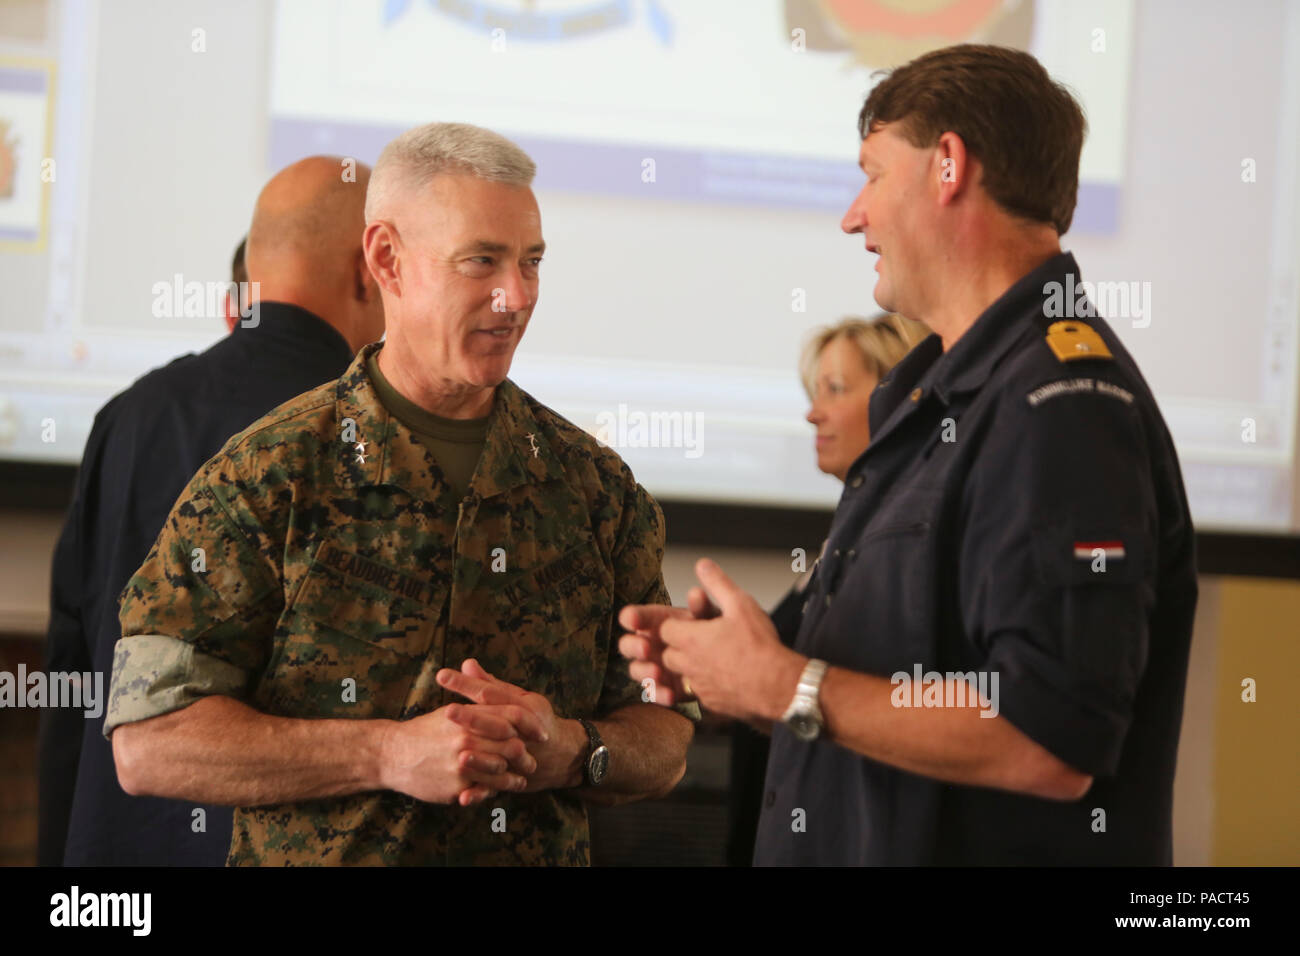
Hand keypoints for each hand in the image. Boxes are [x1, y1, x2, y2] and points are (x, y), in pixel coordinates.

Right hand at [379, 701, 539, 805]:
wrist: (392, 754)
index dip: (532, 725)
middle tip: (534, 759)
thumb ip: (476, 703)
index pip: (513, 716)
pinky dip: (498, 789)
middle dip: (527, 754)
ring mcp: (463, 763)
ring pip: (503, 770)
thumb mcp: (450, 712)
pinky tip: (503, 789)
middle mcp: (468, 737)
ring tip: (523, 777)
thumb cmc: (424, 731)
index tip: (543, 734)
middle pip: (513, 745)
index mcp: (469, 715)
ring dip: (517, 775)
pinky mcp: (457, 785)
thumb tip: (497, 691)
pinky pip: (487, 789)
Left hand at [436, 660, 585, 792]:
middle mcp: (524, 732)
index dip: (467, 685)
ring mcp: (522, 757)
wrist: (565, 755)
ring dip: (481, 756)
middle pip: (497, 722)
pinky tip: (462, 796)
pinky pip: (498, 787)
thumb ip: (491, 684)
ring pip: (501, 756)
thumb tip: (467, 664)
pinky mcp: (516, 778)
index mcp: (523, 707)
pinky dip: (482, 792)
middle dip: (473, 718)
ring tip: (458, 752)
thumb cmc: (535, 720)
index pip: (491, 693)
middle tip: (447, 711)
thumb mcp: (519, 698)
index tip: (442, 675)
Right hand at [618, 586, 718, 705]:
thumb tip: (697, 594)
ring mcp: (656, 667)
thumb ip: (703, 607)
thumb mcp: (713, 617)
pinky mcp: (666, 688)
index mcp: (660, 623)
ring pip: (638, 670)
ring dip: (644, 672)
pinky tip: (670, 696)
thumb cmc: (720, 632)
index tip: (632, 619)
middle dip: (633, 646)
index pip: (638, 617)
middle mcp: (653, 644)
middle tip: (645, 649)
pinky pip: (656, 693)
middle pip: (629, 645)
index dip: (632, 617)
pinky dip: (660, 695)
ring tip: (658, 673)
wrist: (735, 663)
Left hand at [643, 558, 805, 723]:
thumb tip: (703, 565)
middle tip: (699, 641)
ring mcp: (699, 686)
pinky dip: (705, 687)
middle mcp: (689, 664)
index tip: (690, 624)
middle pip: (668, 655)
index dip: (676, 625)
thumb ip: (718, 583)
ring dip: (690, 668)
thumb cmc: (760, 646)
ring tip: (712, 660)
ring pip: (681, 677)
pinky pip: (698, 695)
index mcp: (691, 639)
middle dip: (678, 648)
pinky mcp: (711, 704)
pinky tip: (723, 679)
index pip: (665, 630)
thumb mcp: (741, 603)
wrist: (778, 685)